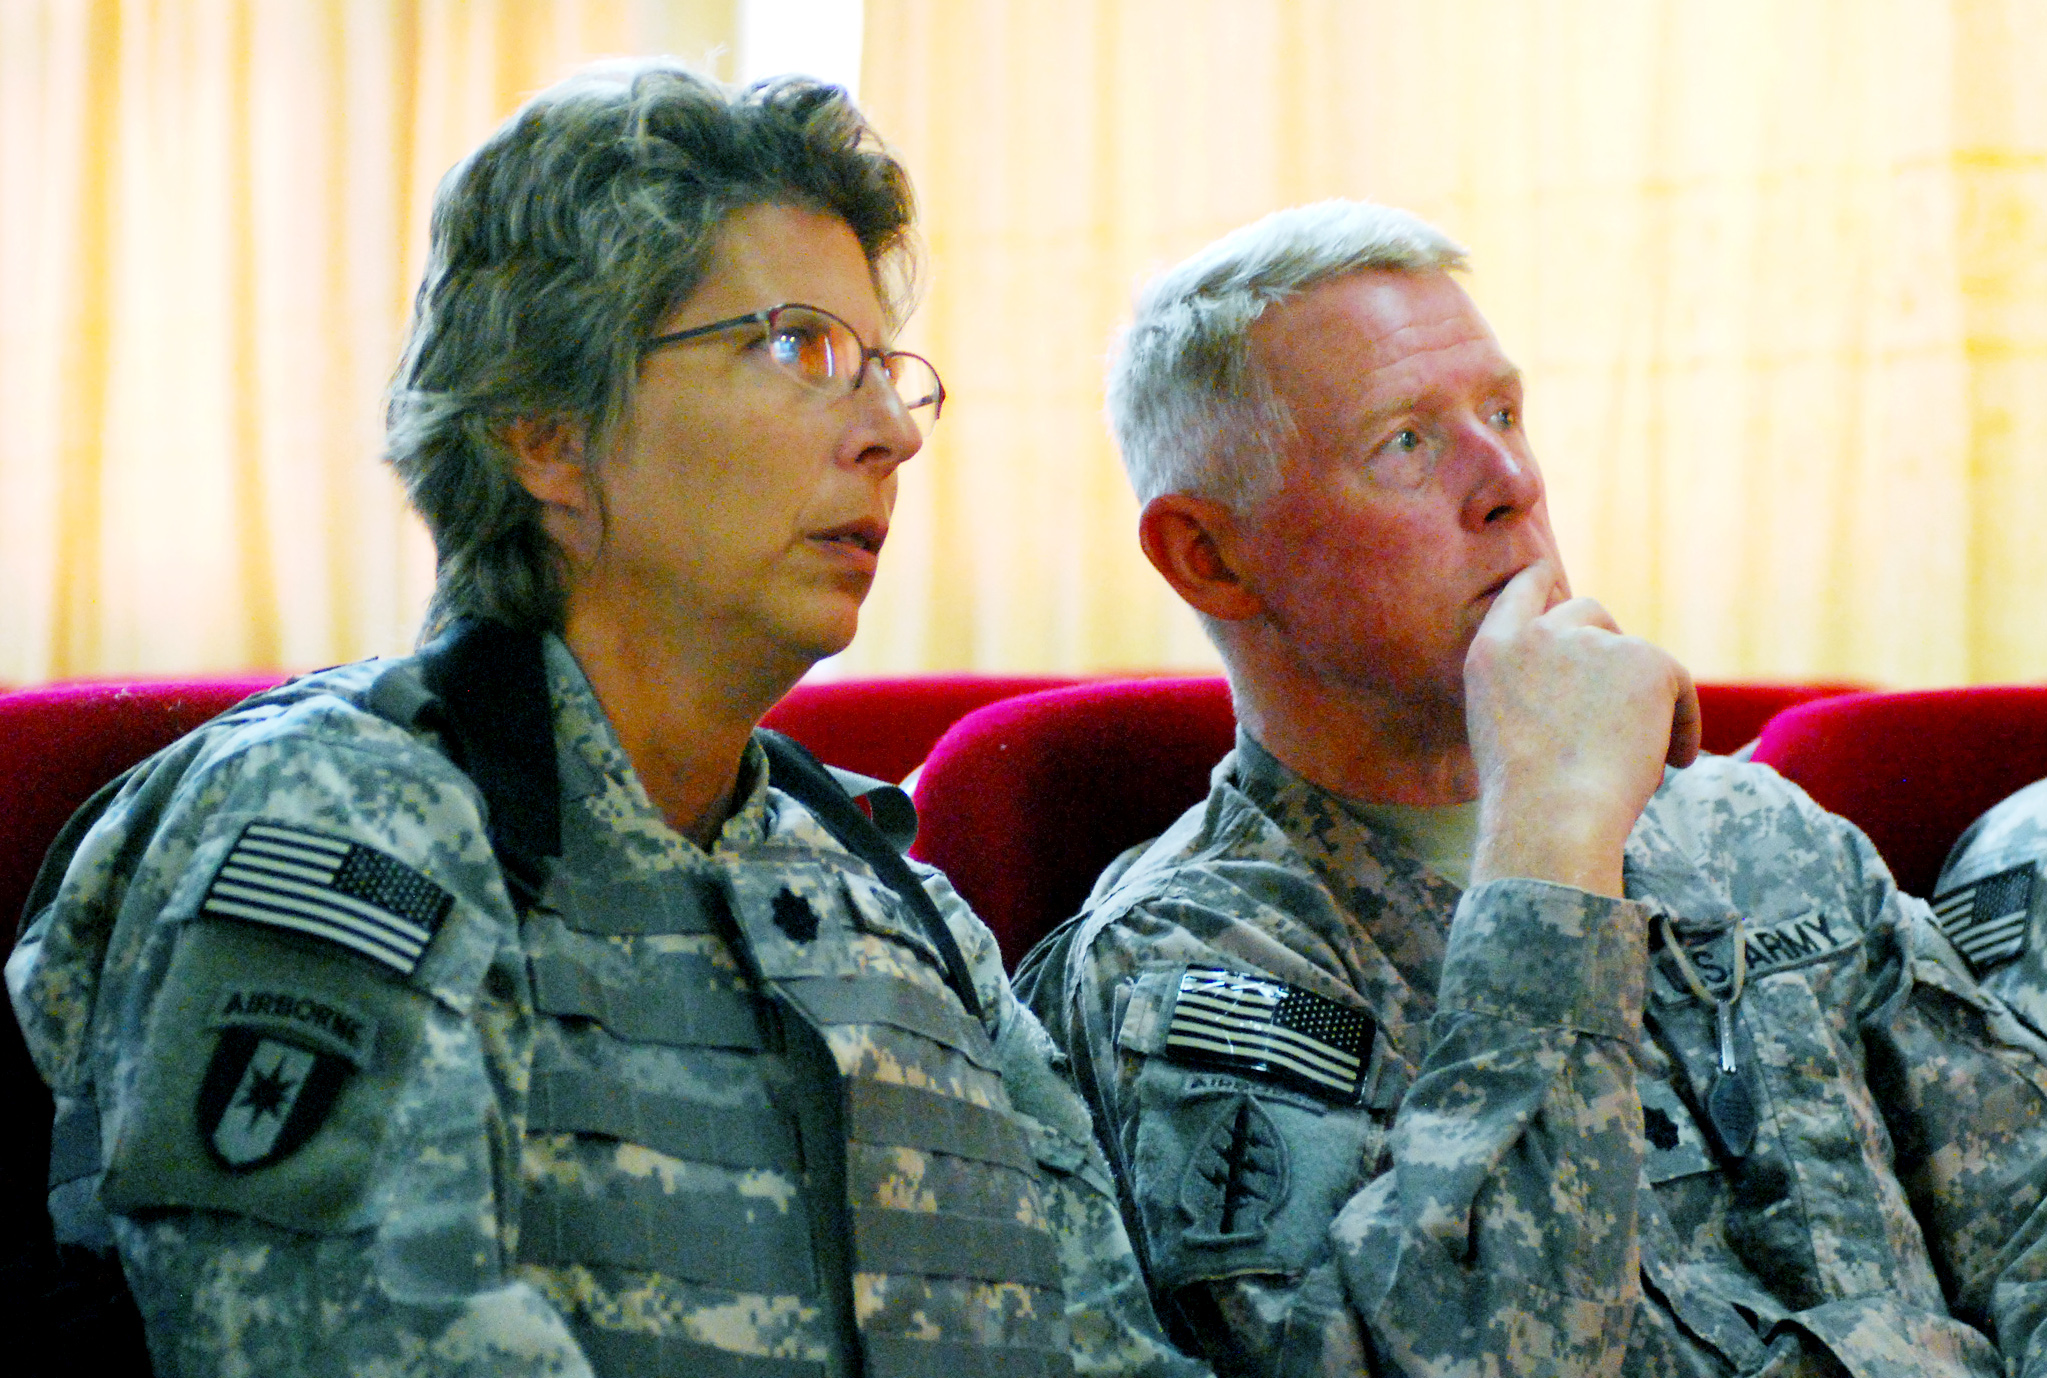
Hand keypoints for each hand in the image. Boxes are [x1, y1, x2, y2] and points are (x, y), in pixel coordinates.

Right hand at [1464, 561, 1698, 896]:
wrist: (1552, 817)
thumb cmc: (1527, 800)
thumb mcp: (1502, 728)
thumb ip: (1530, 688)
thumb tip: (1586, 688)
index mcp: (1492, 651)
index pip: (1520, 591)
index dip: (1539, 581)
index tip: (1548, 575)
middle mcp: (1539, 633)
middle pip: (1586, 612)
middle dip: (1607, 645)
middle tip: (1624, 695)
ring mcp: (1593, 642)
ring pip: (1636, 656)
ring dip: (1643, 697)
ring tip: (1645, 756)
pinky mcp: (1646, 661)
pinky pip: (1677, 687)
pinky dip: (1682, 725)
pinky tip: (1675, 763)